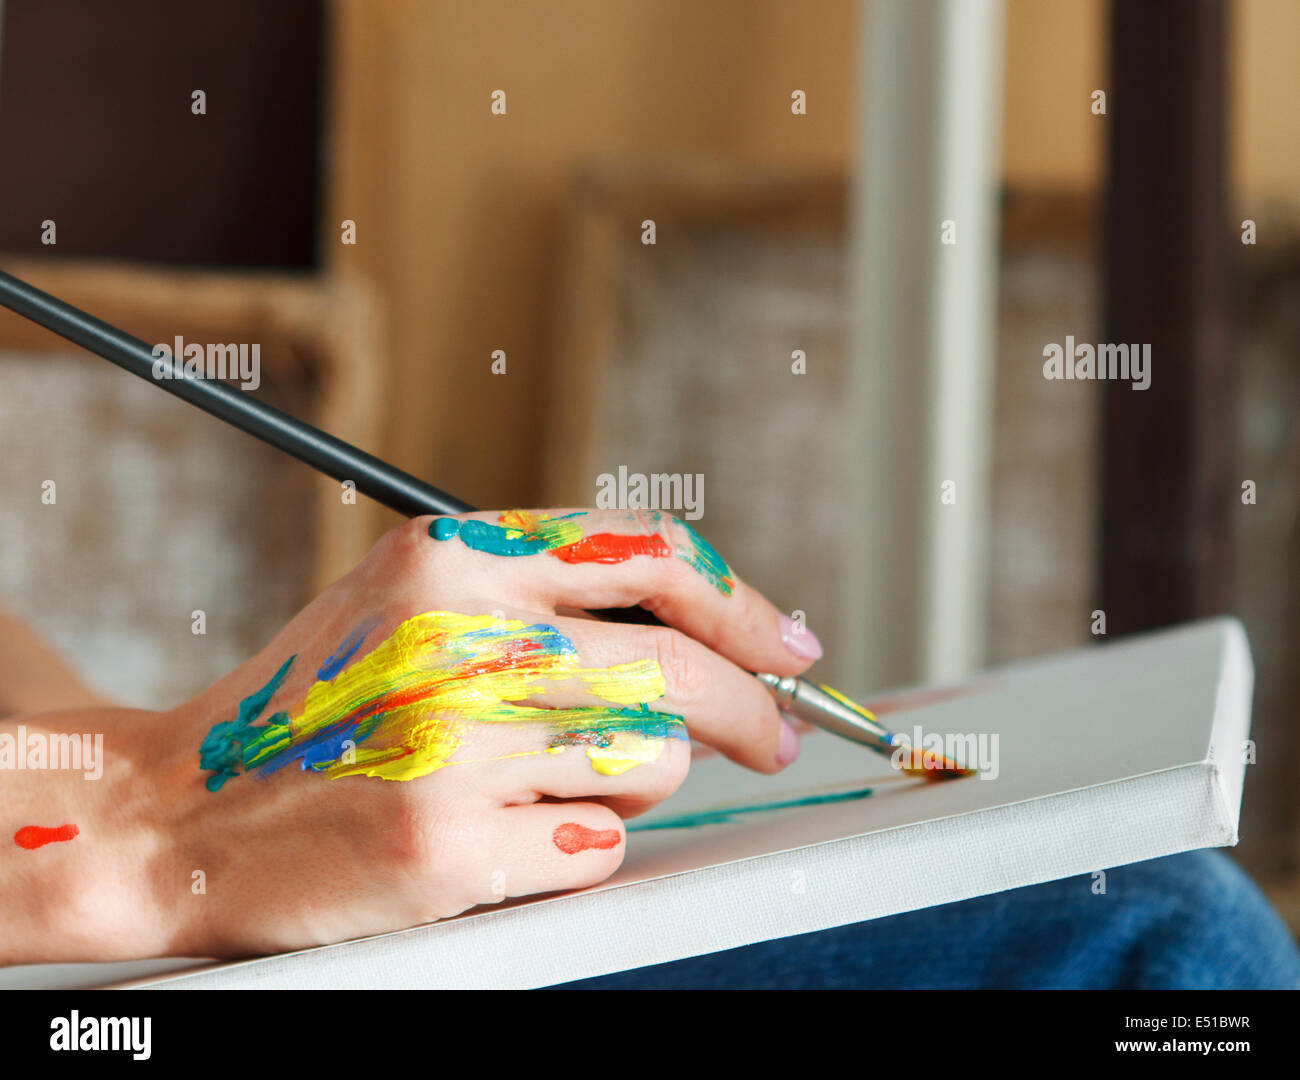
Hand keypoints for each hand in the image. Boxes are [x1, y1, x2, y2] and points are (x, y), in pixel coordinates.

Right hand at [3, 510, 821, 960]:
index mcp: (451, 556)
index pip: (648, 555)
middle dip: (750, 713)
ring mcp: (451, 742)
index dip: (742, 602)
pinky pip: (600, 850)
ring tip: (539, 785)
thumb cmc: (318, 707)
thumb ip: (543, 596)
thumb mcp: (411, 601)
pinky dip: (575, 850)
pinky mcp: (445, 845)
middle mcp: (456, 636)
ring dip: (624, 783)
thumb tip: (717, 635)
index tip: (791, 646)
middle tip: (769, 739)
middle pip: (681, 668)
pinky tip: (501, 837)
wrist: (180, 810)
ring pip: (652, 761)